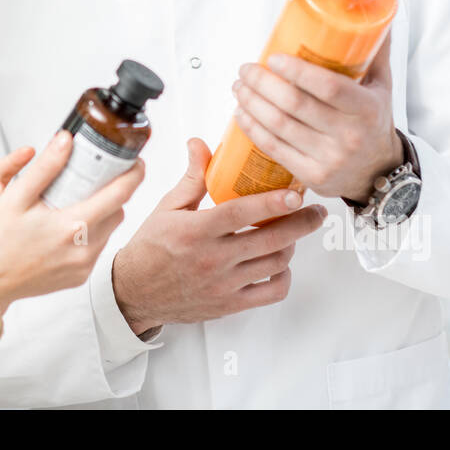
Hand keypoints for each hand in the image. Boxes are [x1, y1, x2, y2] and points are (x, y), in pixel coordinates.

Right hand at [0, 130, 144, 311]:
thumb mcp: (15, 198)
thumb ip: (45, 168)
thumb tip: (66, 141)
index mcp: (73, 226)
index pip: (120, 194)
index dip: (133, 173)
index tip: (134, 161)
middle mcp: (84, 250)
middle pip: (118, 212)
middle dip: (113, 192)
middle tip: (96, 177)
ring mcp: (82, 267)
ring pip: (108, 231)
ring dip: (101, 213)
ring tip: (77, 201)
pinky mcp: (77, 279)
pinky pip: (95, 249)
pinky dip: (89, 233)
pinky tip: (66, 227)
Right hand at [113, 138, 327, 336]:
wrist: (135, 292)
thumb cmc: (151, 248)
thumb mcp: (167, 208)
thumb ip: (192, 177)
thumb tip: (200, 144)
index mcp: (196, 231)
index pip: (242, 213)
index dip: (274, 202)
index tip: (296, 193)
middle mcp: (213, 259)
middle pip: (271, 240)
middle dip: (302, 223)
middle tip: (314, 212)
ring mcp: (224, 284)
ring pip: (275, 264)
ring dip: (292, 245)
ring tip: (293, 232)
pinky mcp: (229, 304)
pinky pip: (271, 293)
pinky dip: (284, 276)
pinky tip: (280, 263)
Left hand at [231, 28, 402, 204]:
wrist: (378, 172)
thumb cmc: (373, 122)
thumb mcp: (382, 86)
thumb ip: (373, 49)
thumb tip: (362, 9)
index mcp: (366, 109)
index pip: (328, 87)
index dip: (297, 71)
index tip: (273, 58)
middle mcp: (348, 136)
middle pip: (294, 105)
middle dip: (262, 84)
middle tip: (246, 69)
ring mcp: (329, 159)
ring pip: (278, 126)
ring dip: (251, 103)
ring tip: (239, 86)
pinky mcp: (311, 176)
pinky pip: (273, 148)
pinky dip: (252, 128)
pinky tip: (241, 113)